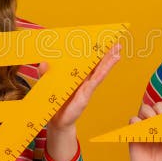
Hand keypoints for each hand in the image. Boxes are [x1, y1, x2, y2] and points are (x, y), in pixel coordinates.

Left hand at [45, 44, 120, 160]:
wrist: (56, 121)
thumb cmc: (54, 102)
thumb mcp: (47, 84)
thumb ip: (45, 73)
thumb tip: (43, 63)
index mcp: (75, 76)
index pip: (85, 60)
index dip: (92, 50)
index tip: (99, 39)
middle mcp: (83, 80)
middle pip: (97, 63)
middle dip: (106, 53)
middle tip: (115, 41)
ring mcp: (87, 86)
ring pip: (100, 70)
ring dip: (109, 60)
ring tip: (118, 50)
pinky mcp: (86, 93)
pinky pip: (96, 80)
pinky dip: (104, 71)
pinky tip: (111, 64)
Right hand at [128, 101, 161, 160]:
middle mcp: (156, 122)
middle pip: (157, 105)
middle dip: (159, 108)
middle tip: (161, 117)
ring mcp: (145, 125)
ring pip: (144, 108)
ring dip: (148, 112)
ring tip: (152, 121)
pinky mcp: (134, 130)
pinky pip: (133, 120)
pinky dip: (136, 122)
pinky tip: (141, 130)